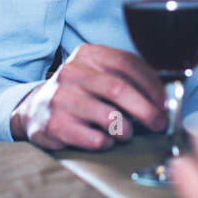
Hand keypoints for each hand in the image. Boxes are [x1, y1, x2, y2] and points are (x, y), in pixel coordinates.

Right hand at [10, 44, 167, 150]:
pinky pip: (96, 139)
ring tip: (126, 132)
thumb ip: (125, 78)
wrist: (33, 110)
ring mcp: (60, 99)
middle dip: (147, 110)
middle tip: (158, 123)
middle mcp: (71, 73)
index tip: (164, 100)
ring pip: (110, 118)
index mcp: (86, 55)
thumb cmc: (77, 93)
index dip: (151, 84)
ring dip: (127, 130)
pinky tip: (104, 139)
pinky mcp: (55, 126)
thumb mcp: (96, 74)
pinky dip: (108, 143)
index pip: (127, 63)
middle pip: (119, 90)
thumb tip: (162, 96)